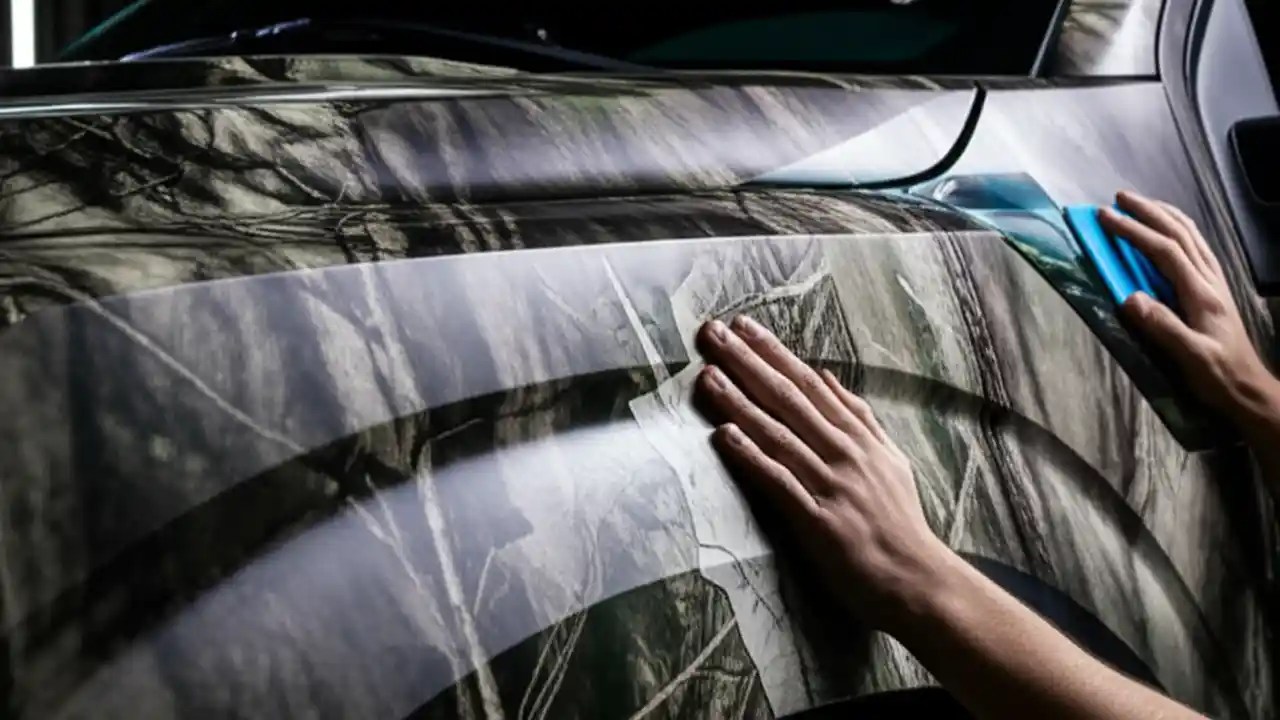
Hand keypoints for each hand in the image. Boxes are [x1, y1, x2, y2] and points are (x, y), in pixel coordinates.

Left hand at [695, 316, 952, 632]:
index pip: (808, 383)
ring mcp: (831, 484)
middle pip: (788, 398)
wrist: (918, 579)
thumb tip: (826, 375)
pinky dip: (752, 456)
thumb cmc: (900, 523)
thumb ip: (859, 416)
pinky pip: (780, 481)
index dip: (773, 352)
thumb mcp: (890, 459)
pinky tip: (724, 436)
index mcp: (858, 436)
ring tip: (708, 376)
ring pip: (779, 433)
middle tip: (714, 333)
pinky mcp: (817, 520)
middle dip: (748, 362)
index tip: (743, 326)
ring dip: (740, 403)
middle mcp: (844, 452)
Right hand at [1100, 190, 1277, 421]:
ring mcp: (1214, 283)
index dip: (1134, 231)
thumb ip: (1162, 327)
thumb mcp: (1190, 358)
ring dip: (1165, 215)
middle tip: (1119, 198)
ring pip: (1191, 236)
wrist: (1248, 389)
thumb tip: (1129, 298)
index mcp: (1200, 293)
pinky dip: (1179, 229)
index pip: (1164, 251)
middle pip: (1179, 234)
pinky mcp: (1214, 289)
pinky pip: (1196, 247)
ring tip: (1142, 203)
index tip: (1106, 218)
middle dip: (1148, 212)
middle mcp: (1210, 281)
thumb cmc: (1218, 376)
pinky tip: (1170, 229)